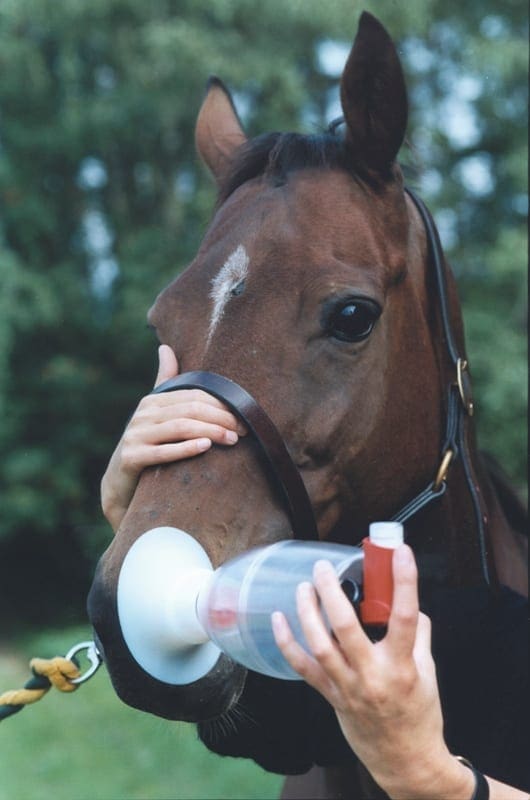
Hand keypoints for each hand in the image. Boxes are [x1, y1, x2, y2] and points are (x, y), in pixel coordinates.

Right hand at [100, 345, 245, 531]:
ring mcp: (135, 436)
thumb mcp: (155, 416)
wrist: (119, 485)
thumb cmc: (146, 447)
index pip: (193, 396)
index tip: (243, 416)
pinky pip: (163, 452)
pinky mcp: (131, 457)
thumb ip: (164, 383)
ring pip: (179, 428)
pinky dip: (186, 448)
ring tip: (232, 440)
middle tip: (242, 430)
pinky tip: (206, 447)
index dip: (220, 405)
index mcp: (152, 402)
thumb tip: (165, 347)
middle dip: (220, 418)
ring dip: (210, 432)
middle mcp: (142, 415)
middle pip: (189, 410)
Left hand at [271, 546, 473, 799]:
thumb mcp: (428, 672)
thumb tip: (410, 603)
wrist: (404, 760)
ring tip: (305, 586)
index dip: (404, 582)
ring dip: (307, 612)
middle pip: (346, 628)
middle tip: (324, 567)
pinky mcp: (331, 696)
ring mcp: (348, 687)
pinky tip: (279, 618)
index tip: (401, 552)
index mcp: (402, 666)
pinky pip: (303, 667)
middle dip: (331, 592)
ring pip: (319, 645)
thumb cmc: (419, 713)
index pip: (405, 617)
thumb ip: (419, 636)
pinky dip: (287, 642)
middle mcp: (372, 675)